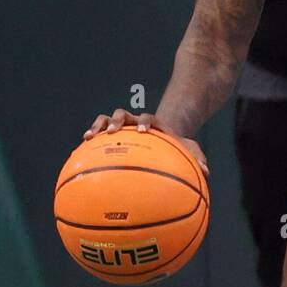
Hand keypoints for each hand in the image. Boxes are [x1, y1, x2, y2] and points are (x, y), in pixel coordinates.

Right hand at [83, 108, 209, 175]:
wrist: (162, 138)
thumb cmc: (176, 147)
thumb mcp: (188, 150)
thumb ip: (197, 157)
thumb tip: (207, 172)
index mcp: (154, 124)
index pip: (149, 118)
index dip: (145, 122)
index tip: (143, 131)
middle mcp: (135, 122)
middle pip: (123, 114)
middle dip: (117, 120)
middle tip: (113, 131)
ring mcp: (122, 126)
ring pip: (107, 119)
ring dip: (99, 126)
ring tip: (89, 137)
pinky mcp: (112, 134)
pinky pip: (98, 133)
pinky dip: (90, 139)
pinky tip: (79, 152)